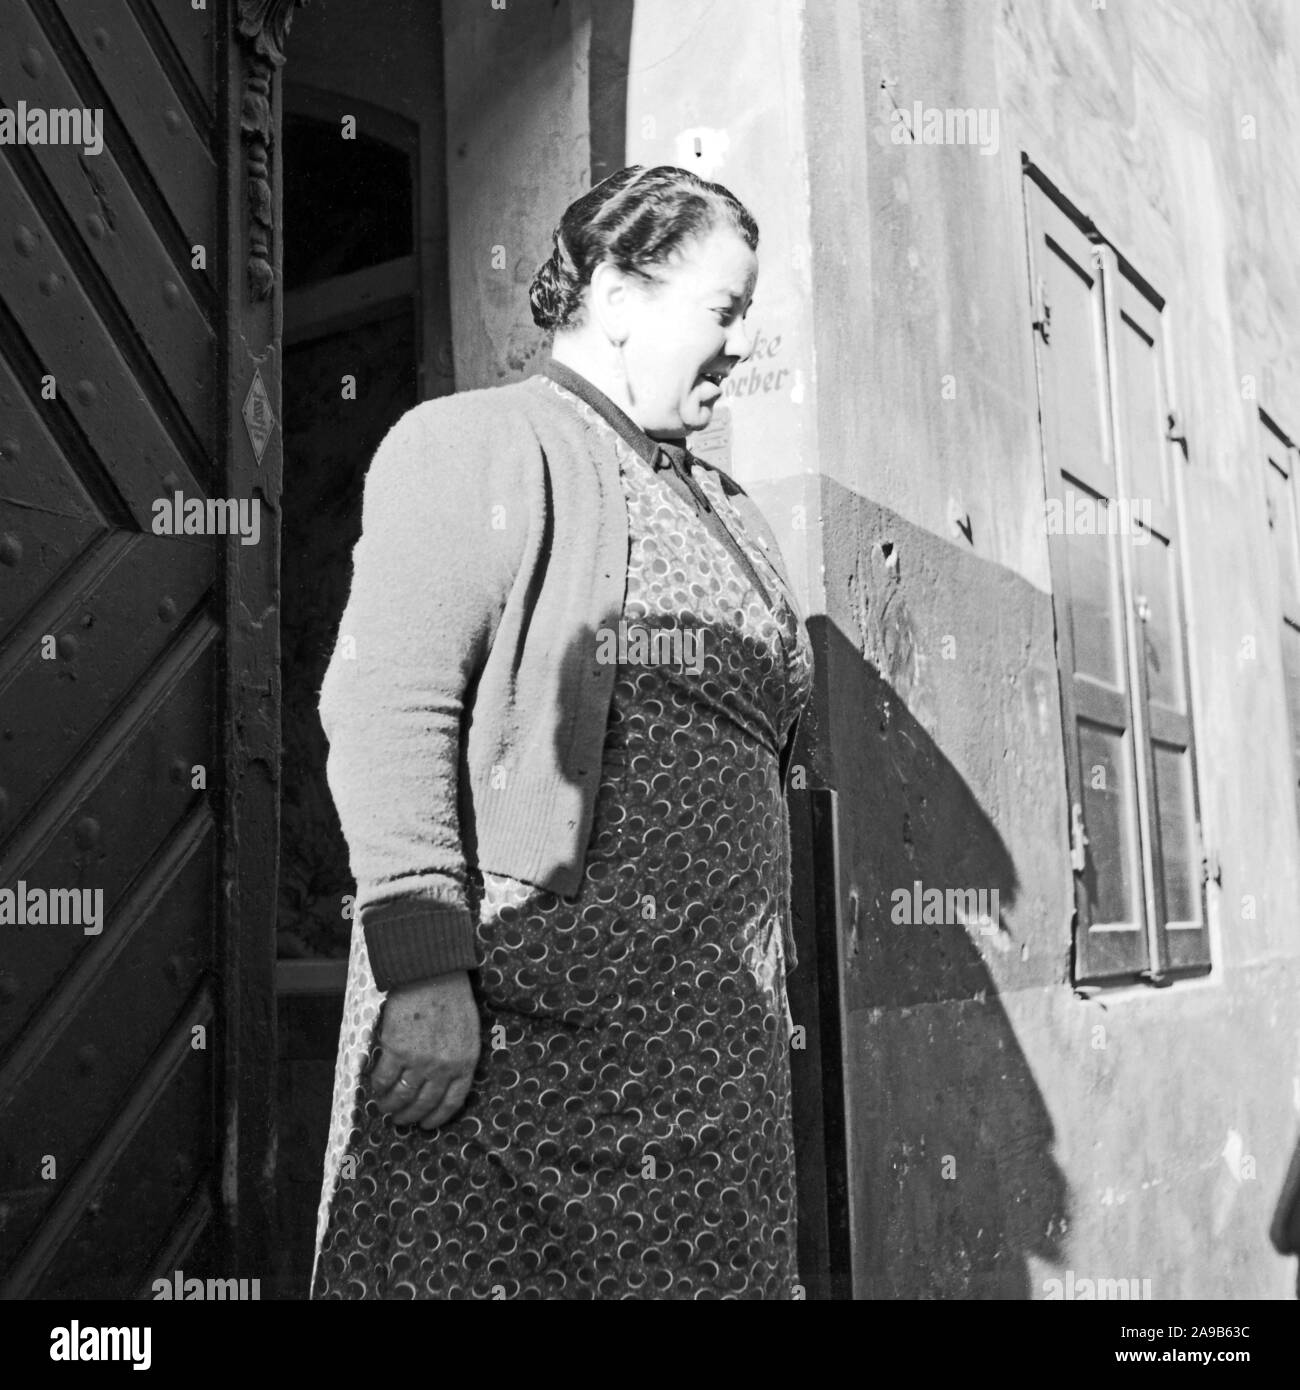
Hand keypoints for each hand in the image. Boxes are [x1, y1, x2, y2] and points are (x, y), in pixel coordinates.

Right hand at [369, 970, 480, 1129]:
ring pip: (401, 1096)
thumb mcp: (469, 1031)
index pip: (452, 1102)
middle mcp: (444, 1067)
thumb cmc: (453, 998)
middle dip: (410, 1117)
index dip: (437, 1118)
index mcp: (465, 1062)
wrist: (433, 974)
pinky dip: (377, 1087)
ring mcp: (420, 1060)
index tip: (426, 1124)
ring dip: (390, 1106)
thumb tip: (444, 1080)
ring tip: (385, 1107)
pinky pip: (383, 1078)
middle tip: (400, 1119)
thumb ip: (459, 1057)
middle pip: (424, 1104)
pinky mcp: (397, 1049)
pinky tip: (375, 1088)